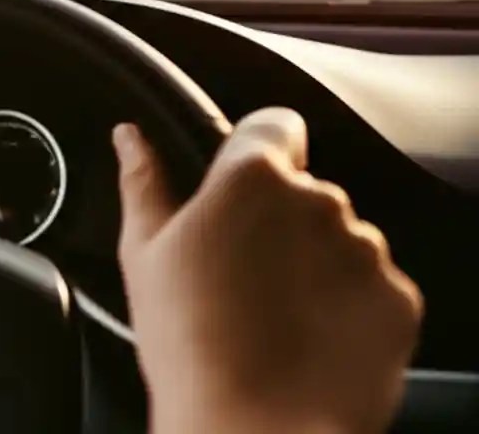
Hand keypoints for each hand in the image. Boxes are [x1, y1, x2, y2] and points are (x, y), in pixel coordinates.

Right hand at [113, 108, 421, 433]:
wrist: (253, 428)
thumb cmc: (188, 345)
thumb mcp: (145, 255)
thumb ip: (143, 182)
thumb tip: (130, 138)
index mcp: (251, 178)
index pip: (272, 124)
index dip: (253, 150)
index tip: (237, 188)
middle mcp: (317, 201)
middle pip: (302, 190)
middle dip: (277, 221)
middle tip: (238, 274)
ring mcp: (365, 250)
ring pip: (338, 238)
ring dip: (312, 263)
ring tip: (271, 315)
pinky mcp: (396, 298)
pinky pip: (372, 285)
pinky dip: (345, 305)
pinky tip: (306, 338)